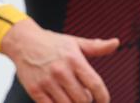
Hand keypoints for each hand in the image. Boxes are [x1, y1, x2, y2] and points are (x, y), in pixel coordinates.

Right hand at [0, 19, 118, 102]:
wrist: (23, 42)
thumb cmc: (52, 43)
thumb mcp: (75, 42)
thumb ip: (96, 47)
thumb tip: (116, 43)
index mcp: (74, 59)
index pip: (95, 84)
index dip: (103, 97)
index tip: (104, 101)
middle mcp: (61, 71)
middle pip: (83, 99)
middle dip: (87, 101)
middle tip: (85, 96)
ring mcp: (47, 82)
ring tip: (73, 97)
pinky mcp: (35, 90)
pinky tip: (61, 100)